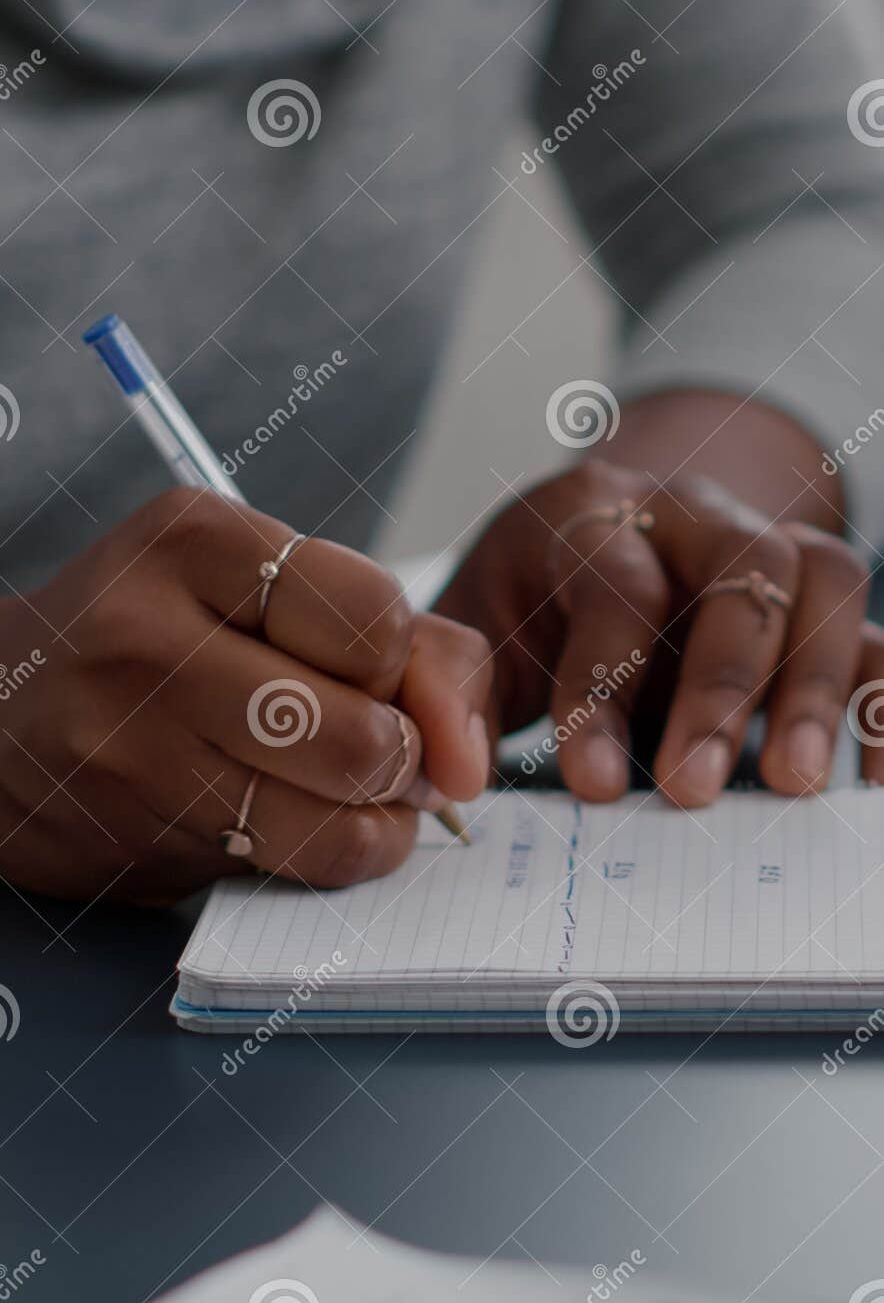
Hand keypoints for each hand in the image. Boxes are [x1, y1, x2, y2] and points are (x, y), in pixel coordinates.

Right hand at [0, 490, 491, 900]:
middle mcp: (148, 637)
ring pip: (334, 820)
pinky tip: (285, 821)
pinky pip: (289, 868)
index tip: (377, 673)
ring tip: (343, 791)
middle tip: (374, 747)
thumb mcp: (261, 588)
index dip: (405, 665)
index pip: (377, 617)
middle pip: (362, 733)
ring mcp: (130, 746)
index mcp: (194, 540)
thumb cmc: (156, 638)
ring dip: (373, 821)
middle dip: (399, 757)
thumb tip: (467, 753)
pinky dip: (323, 857)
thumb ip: (402, 639)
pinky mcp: (130, 833)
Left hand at [436, 460, 875, 805]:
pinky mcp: (817, 603)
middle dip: (719, 683)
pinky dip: (879, 700)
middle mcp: (693, 513)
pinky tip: (870, 777)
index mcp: (593, 512)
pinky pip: (873, 635)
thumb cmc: (529, 601)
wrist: (599, 542)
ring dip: (811, 685)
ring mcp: (768, 548)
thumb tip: (460, 774)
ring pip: (824, 578)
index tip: (593, 783)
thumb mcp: (475, 630)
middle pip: (740, 564)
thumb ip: (460, 691)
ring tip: (791, 784)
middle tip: (691, 790)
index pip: (615, 583)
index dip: (604, 684)